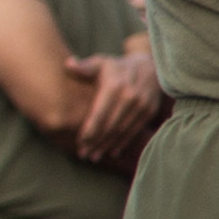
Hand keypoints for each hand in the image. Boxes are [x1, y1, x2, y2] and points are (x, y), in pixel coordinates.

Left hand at [67, 48, 166, 162]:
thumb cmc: (117, 67)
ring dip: (107, 146)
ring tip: (94, 156)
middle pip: (110, 126)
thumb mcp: (101, 62)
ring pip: (121, 131)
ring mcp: (141, 105)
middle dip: (96, 142)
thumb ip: (84, 67)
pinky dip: (122, 143)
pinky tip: (112, 152)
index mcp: (114, 86)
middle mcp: (129, 96)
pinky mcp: (149, 111)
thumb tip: (68, 64)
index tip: (79, 142)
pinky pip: (134, 131)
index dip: (89, 131)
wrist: (150, 66)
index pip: (99, 114)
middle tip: (83, 154)